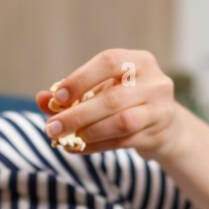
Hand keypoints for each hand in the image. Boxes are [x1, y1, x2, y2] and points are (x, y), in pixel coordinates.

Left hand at [35, 49, 189, 161]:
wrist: (167, 127)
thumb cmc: (127, 103)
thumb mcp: (103, 90)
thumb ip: (73, 93)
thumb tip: (41, 99)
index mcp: (140, 61)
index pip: (109, 62)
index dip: (80, 79)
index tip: (56, 97)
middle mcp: (155, 82)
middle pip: (112, 98)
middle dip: (78, 114)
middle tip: (51, 127)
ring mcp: (160, 109)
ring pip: (120, 122)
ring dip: (88, 132)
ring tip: (63, 139)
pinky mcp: (158, 134)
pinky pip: (123, 142)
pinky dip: (96, 146)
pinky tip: (77, 148)